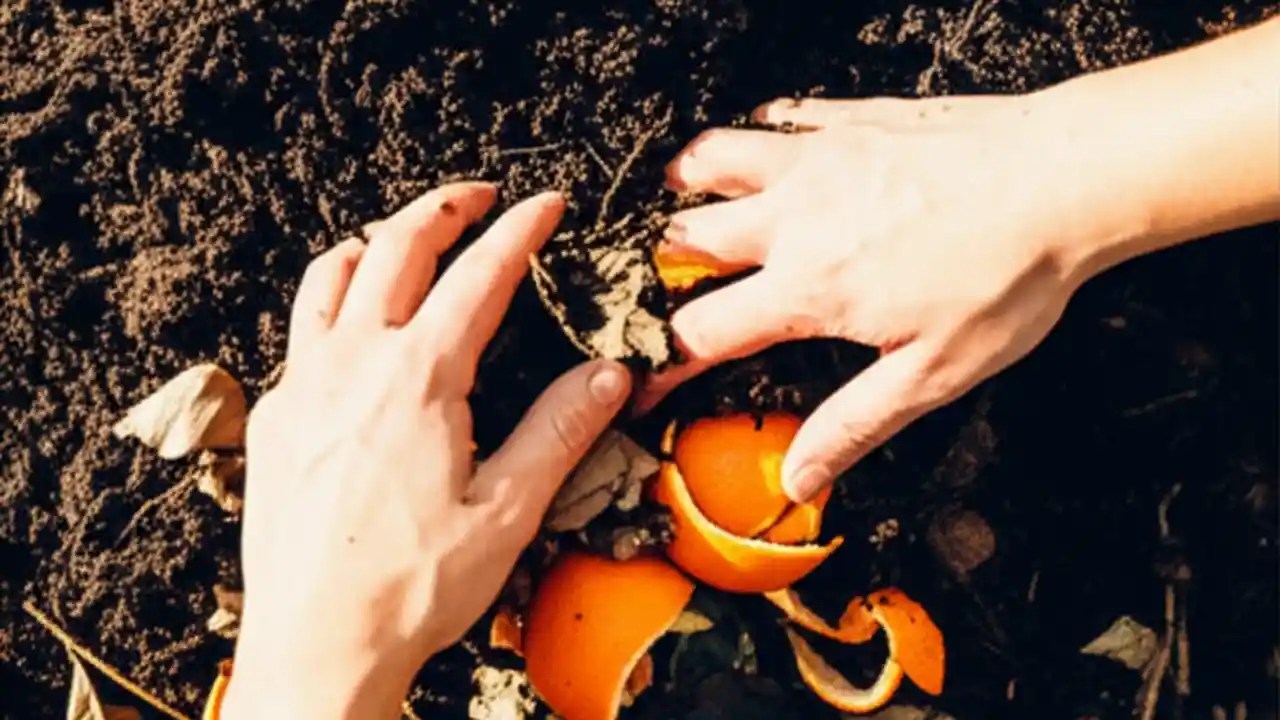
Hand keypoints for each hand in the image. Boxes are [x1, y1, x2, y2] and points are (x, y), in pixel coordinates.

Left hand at [221, 183, 631, 718]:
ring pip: (329, 275)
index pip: (480, 275)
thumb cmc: (412, 587)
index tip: (547, 203)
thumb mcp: (508, 511)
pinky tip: (352, 328)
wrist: (316, 645)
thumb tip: (610, 375)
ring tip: (404, 237)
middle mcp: (352, 363)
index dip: (520, 230)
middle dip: (444, 207)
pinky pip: (300, 330)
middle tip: (481, 194)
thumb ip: (560, 430)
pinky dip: (332, 300)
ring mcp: (303, 386)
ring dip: (373, 240)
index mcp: (419, 378)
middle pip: (394, 247)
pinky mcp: (275, 418)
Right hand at [642, 16, 1279, 503]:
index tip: (643, 382)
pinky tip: (772, 146)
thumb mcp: (933, 374)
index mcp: (807, 289)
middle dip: (661, 269)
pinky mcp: (846, 120)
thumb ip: (854, 425)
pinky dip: (758, 135)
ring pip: (711, 160)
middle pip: (684, 240)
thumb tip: (797, 482)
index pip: (698, 332)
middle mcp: (793, 218)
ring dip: (689, 185)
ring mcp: (815, 159)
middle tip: (665, 286)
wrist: (1065, 178)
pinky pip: (776, 117)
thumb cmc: (1007, 280)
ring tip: (691, 201)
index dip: (661, 365)